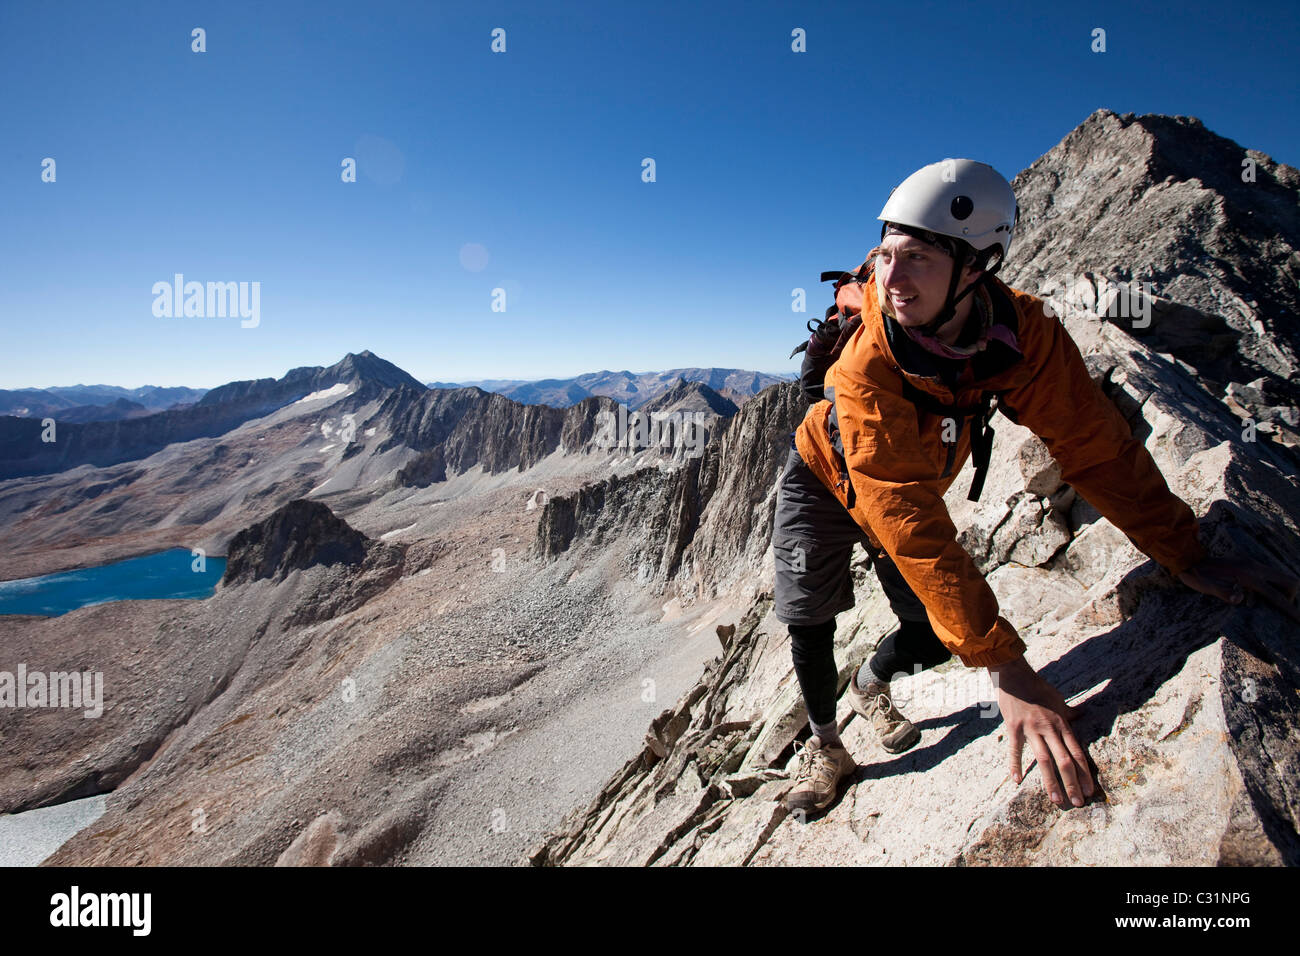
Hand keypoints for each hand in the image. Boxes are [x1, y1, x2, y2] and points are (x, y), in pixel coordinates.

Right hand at [989, 656, 1093, 807]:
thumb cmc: (1037, 687)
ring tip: (1057, 799)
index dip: (1085, 773)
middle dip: (1073, 783)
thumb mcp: (1058, 699)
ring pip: (1044, 760)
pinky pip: (1015, 750)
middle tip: (1078, 803)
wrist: (1015, 674)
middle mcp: (1049, 728)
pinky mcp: (1014, 727)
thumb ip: (1070, 712)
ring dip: (1051, 782)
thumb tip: (1083, 713)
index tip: (1090, 790)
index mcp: (1062, 724)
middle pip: (1064, 761)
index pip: (1077, 753)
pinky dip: (1016, 765)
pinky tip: (1018, 780)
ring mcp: (1031, 729)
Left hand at [1177, 556, 1299, 623]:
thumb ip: (1223, 593)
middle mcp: (1255, 568)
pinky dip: (1275, 587)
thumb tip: (1240, 600)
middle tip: (1286, 612)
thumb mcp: (1206, 587)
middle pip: (1289, 581)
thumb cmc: (1197, 576)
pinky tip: (1264, 597)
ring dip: (1285, 592)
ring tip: (1277, 607)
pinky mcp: (1249, 564)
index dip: (1290, 610)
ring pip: (1282, 577)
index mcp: (1248, 576)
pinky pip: (1271, 576)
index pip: (1277, 596)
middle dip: (1293, 597)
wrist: (1188, 557)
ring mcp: (1253, 564)